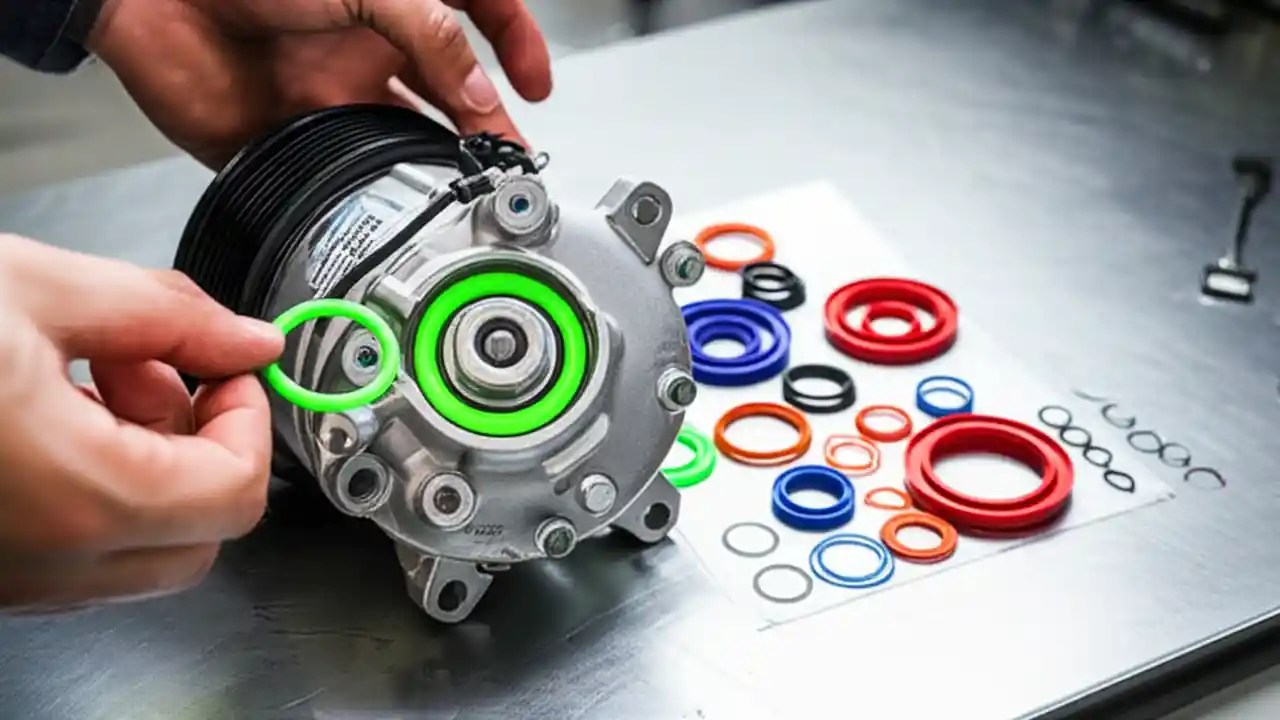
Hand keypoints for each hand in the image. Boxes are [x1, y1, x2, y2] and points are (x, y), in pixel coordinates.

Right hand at [0, 235, 283, 612]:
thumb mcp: (30, 289)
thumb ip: (162, 312)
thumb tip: (247, 338)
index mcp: (81, 498)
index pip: (239, 489)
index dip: (250, 415)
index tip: (229, 366)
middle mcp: (49, 563)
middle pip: (203, 530)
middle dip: (202, 441)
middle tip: (155, 370)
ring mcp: (14, 579)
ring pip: (142, 545)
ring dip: (146, 460)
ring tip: (87, 377)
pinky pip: (80, 548)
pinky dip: (94, 485)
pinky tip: (48, 411)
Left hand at [87, 0, 552, 167]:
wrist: (149, 1)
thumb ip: (434, 40)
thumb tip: (481, 96)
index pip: (480, 15)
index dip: (517, 44)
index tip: (537, 84)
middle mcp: (372, 47)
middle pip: (452, 91)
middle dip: (489, 125)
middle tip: (511, 162)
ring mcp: (336, 94)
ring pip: (409, 140)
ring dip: (442, 165)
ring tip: (470, 191)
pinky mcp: (298, 138)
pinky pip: (351, 174)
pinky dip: (380, 193)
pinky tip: (402, 202)